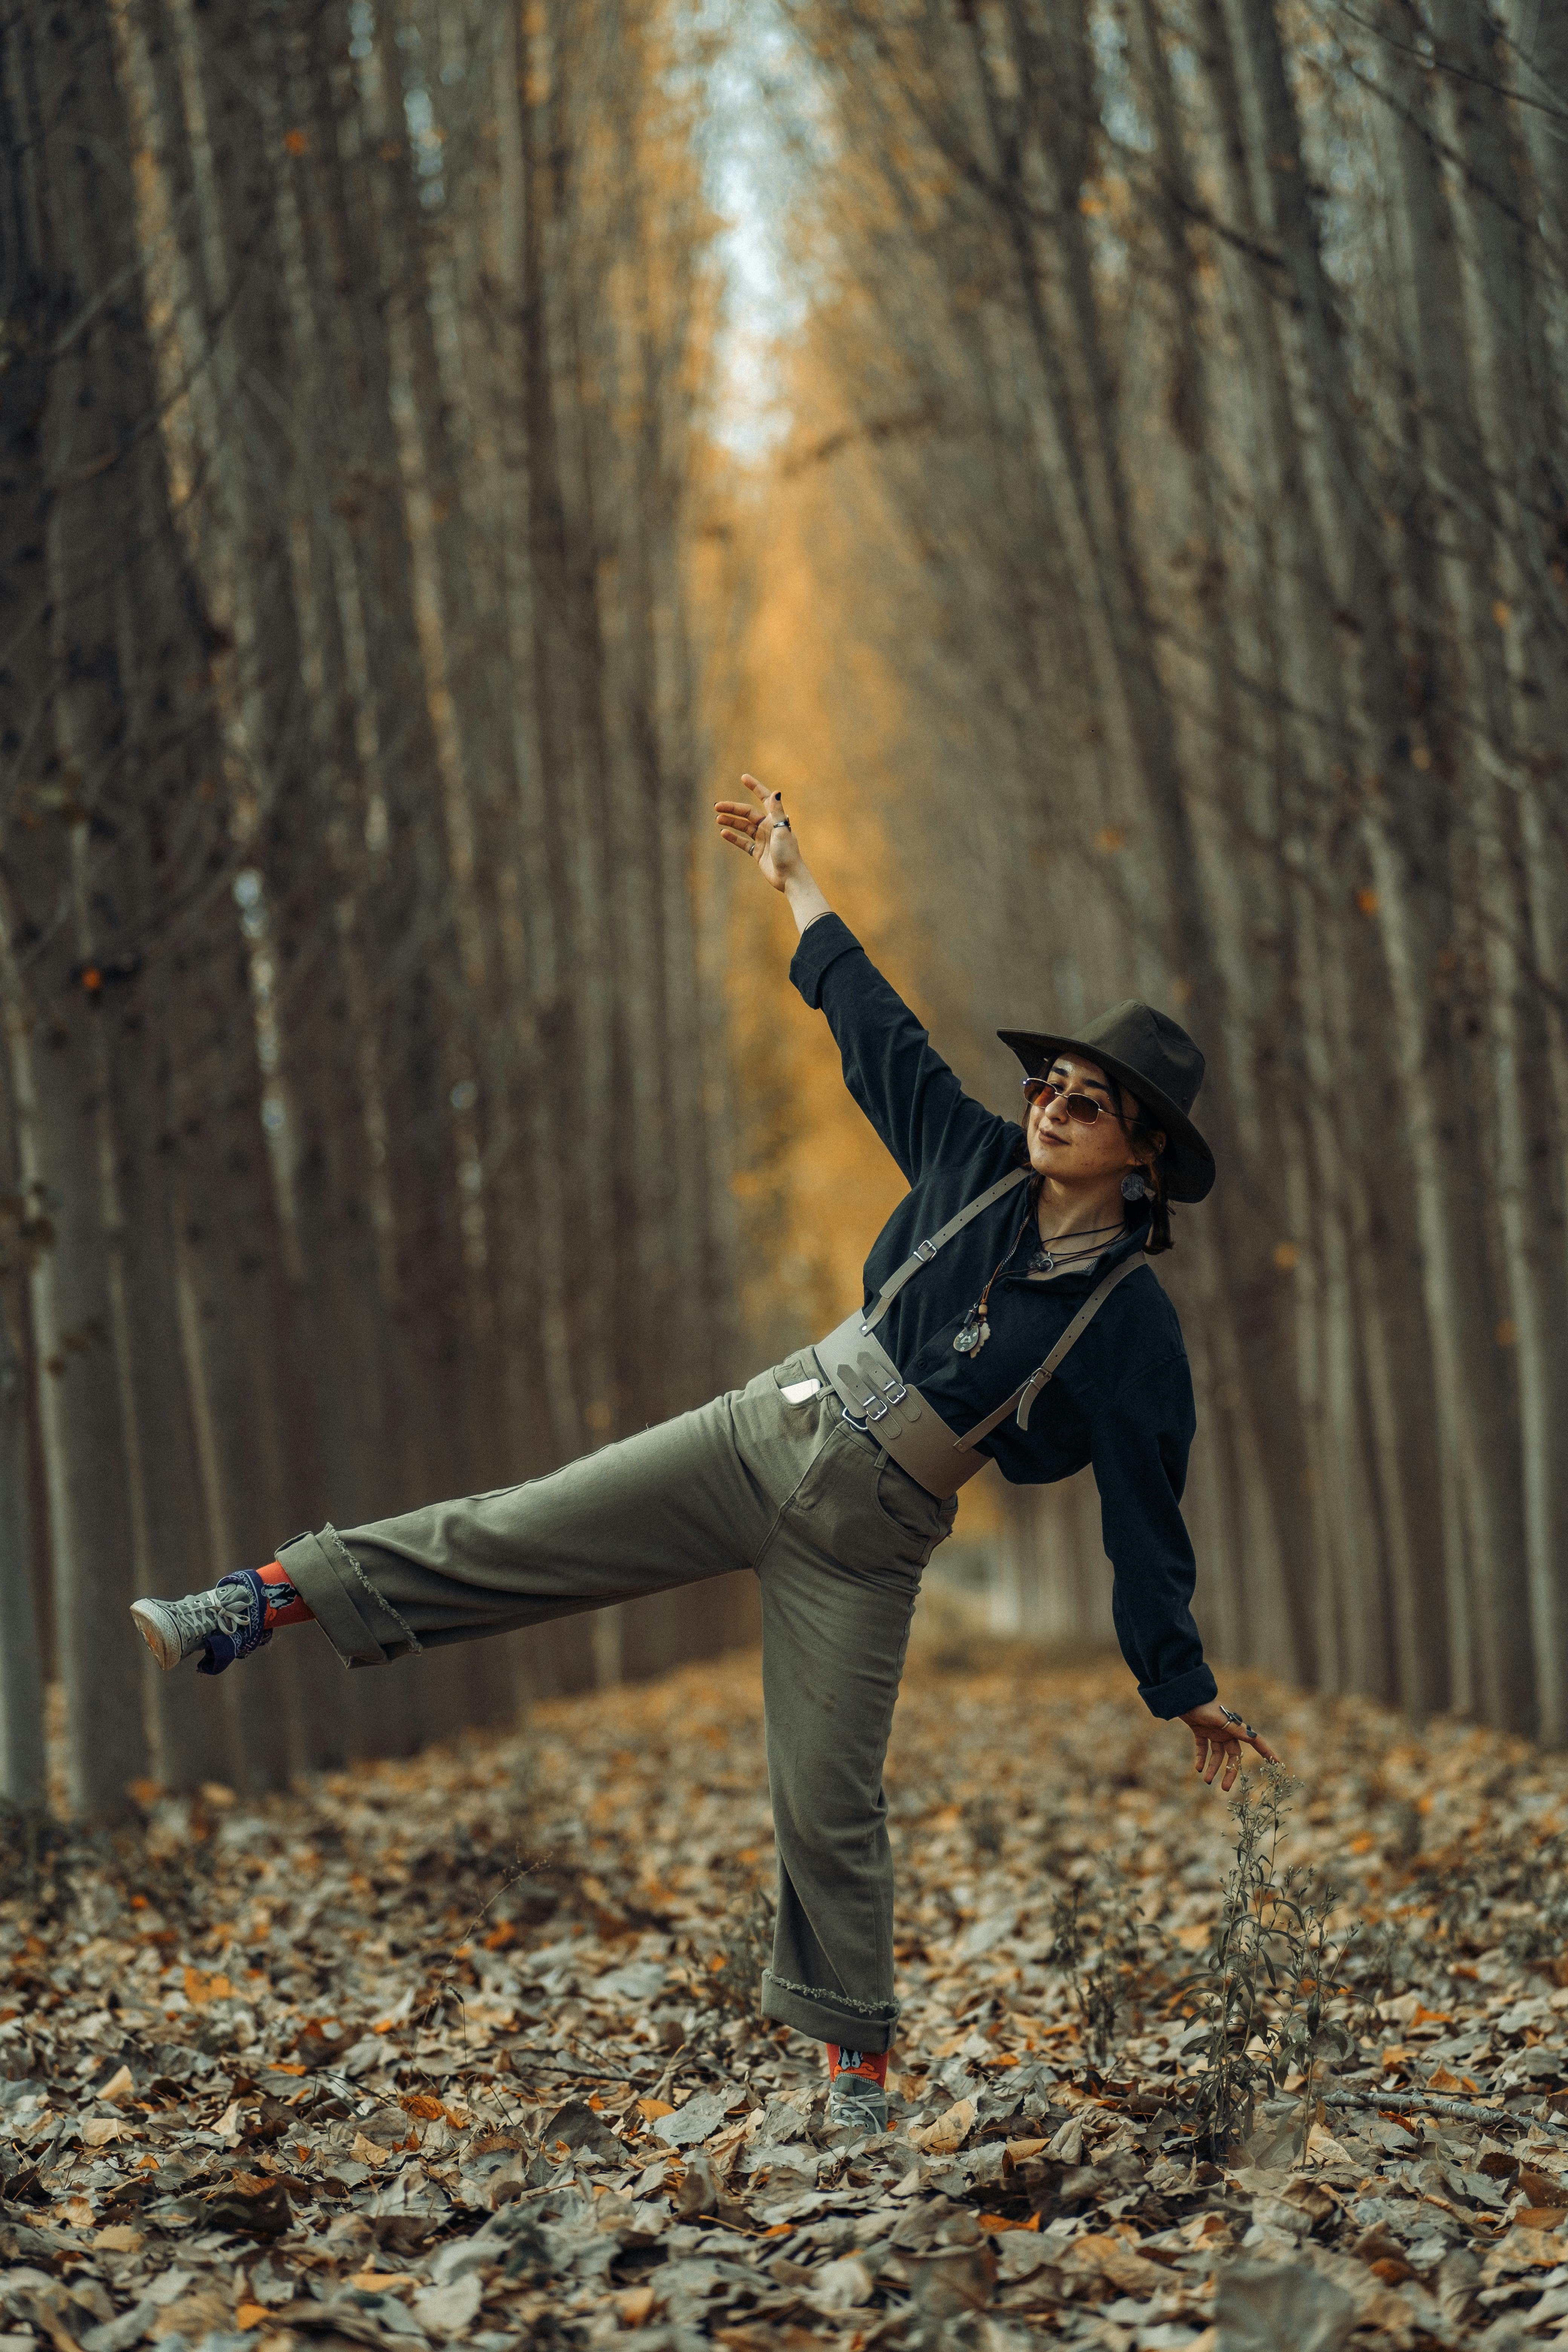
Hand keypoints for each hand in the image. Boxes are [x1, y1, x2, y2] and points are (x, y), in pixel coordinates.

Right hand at [714, 773, 801, 893]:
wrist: (790, 877)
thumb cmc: (788, 853)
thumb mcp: (782, 830)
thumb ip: (777, 811)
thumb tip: (776, 791)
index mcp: (775, 819)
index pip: (764, 798)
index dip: (755, 787)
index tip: (744, 777)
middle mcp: (768, 827)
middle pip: (747, 813)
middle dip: (732, 808)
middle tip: (717, 806)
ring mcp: (762, 840)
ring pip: (743, 827)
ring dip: (731, 822)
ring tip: (718, 818)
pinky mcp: (758, 852)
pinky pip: (743, 843)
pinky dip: (734, 837)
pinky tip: (723, 833)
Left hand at [1179, 1699, 1280, 1791]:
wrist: (1184, 1697)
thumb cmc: (1204, 1706)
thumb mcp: (1220, 1718)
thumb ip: (1235, 1728)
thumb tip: (1253, 1736)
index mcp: (1235, 1728)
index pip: (1254, 1741)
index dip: (1266, 1751)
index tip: (1276, 1762)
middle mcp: (1226, 1731)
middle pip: (1233, 1756)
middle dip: (1230, 1772)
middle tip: (1224, 1788)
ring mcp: (1213, 1732)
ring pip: (1217, 1755)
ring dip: (1212, 1768)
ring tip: (1206, 1780)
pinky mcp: (1200, 1731)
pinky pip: (1202, 1748)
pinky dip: (1200, 1758)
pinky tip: (1198, 1768)